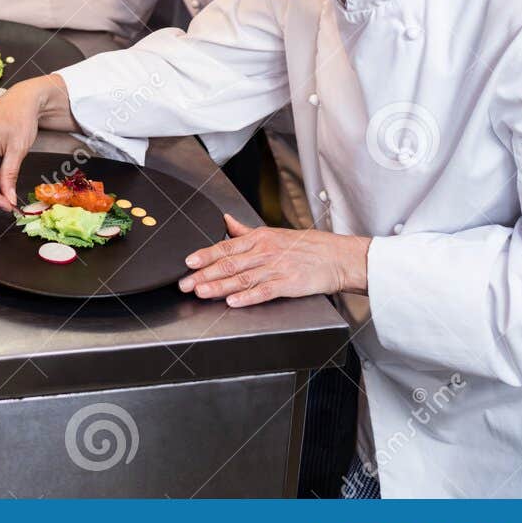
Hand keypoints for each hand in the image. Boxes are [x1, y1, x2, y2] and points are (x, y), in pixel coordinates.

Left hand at [179, 214, 370, 306]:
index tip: (188, 263)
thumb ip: (245, 231)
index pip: (226, 247)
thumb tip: (225, 220)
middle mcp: (265, 251)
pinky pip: (264, 291)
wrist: (336, 257)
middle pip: (229, 264)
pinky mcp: (288, 283)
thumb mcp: (272, 233)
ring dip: (219, 286)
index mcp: (259, 238)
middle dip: (204, 274)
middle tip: (185, 283)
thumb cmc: (305, 246)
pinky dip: (248, 296)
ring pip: (242, 278)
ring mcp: (276, 267)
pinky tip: (233, 301)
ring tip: (202, 292)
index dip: (205, 255)